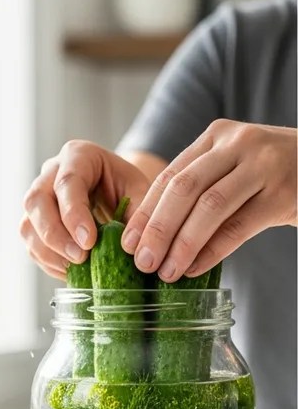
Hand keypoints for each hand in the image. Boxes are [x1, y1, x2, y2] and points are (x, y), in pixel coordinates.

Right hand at [20, 140, 151, 278]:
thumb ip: (137, 212)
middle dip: (55, 234)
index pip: (67, 183)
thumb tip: (128, 246)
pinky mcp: (33, 221)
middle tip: (79, 257)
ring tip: (74, 268)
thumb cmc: (125, 186)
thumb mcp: (140, 190)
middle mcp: (49, 173)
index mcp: (78, 156)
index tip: (89, 242)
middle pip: (36, 201)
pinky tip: (68, 270)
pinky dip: (47, 261)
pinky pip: (30, 243)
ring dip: (48, 251)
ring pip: (27, 225)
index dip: (74, 214)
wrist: (113, 190)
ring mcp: (37, 197)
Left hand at [123, 120, 297, 281]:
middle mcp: (238, 144)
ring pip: (209, 207)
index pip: (170, 176)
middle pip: (184, 189)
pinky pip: (239, 226)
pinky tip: (194, 268)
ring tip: (165, 271)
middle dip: (157, 228)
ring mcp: (264, 165)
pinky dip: (212, 251)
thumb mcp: (234, 168)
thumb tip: (151, 237)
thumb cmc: (274, 174)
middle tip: (141, 261)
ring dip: (182, 244)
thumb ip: (200, 188)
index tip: (126, 243)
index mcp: (217, 136)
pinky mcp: (285, 192)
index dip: (145, 212)